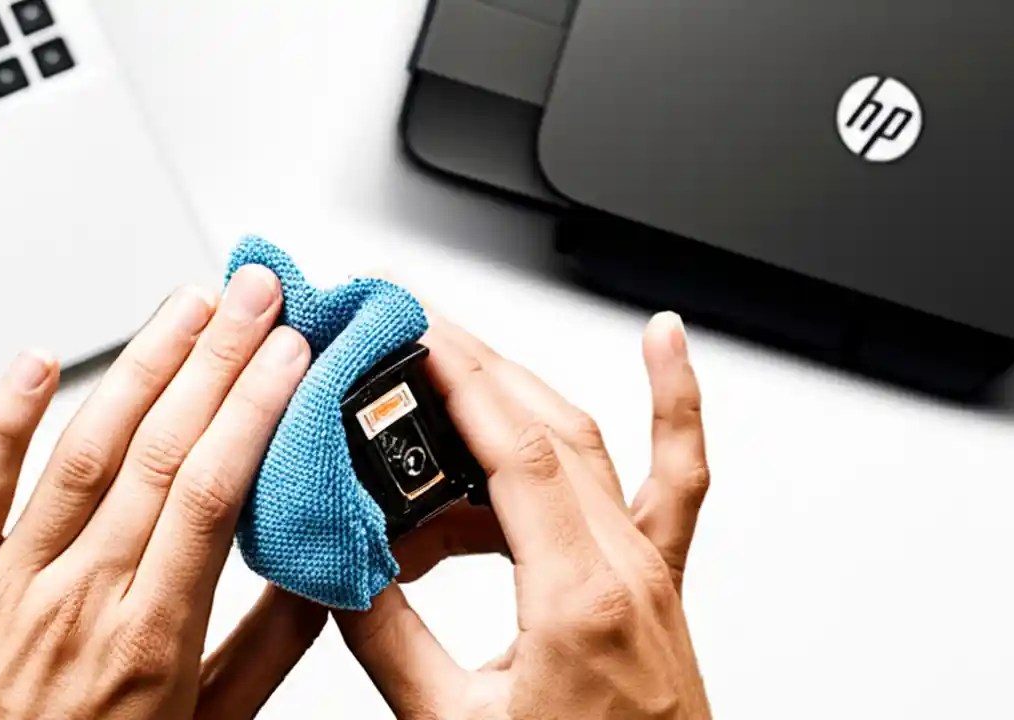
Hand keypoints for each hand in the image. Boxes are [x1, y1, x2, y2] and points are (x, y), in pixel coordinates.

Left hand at [0, 266, 326, 719]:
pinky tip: (36, 359)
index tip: (291, 353)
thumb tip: (321, 573)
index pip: (215, 492)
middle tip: (255, 295)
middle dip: (218, 359)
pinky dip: (3, 419)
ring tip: (187, 306)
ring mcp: (8, 585)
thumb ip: (266, 649)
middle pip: (162, 452)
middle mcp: (81, 597)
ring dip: (140, 367)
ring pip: (84, 453)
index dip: (256, 409)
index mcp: (151, 637)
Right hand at [335, 312, 712, 718]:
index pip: (518, 456)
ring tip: (456, 363)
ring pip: (589, 444)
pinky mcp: (657, 580)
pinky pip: (677, 477)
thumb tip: (336, 572)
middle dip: (477, 364)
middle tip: (416, 328)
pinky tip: (665, 345)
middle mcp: (626, 573)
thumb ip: (388, 642)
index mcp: (577, 602)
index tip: (417, 335)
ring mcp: (650, 571)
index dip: (462, 383)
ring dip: (522, 390)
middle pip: (550, 429)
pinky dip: (675, 404)